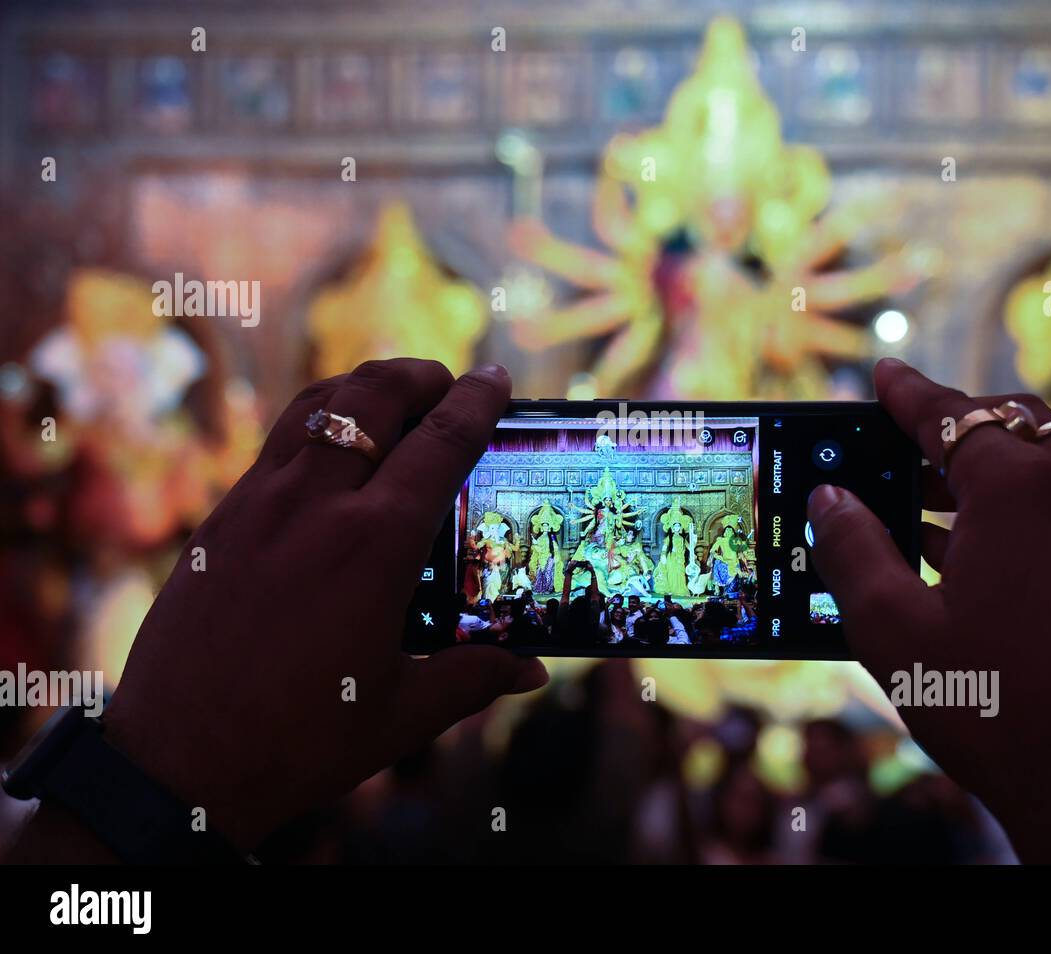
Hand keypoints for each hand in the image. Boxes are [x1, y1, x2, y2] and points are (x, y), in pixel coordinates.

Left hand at [100, 359, 547, 852]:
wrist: (177, 764)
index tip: (497, 378)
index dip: (476, 401)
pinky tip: (329, 451)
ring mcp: (257, 505)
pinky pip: (275, 444)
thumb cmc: (299, 741)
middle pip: (373, 398)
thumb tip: (531, 672)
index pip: (440, 443)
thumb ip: (474, 677)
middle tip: (448, 383)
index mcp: (374, 547)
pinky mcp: (220, 520)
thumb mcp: (403, 713)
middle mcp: (315, 506)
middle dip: (419, 375)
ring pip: (315, 406)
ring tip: (392, 396)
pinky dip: (314, 422)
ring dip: (362, 387)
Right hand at [809, 359, 1050, 862]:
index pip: (951, 416)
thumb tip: (828, 500)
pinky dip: (1024, 506)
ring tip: (924, 506)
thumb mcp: (894, 630)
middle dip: (950, 430)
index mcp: (1021, 490)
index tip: (881, 376)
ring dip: (987, 471)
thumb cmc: (996, 709)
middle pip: (1009, 426)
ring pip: (1048, 464)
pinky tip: (979, 553)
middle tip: (898, 446)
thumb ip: (852, 550)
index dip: (906, 394)